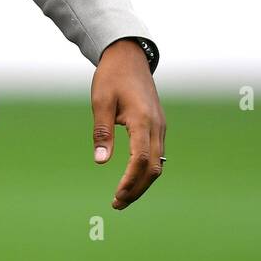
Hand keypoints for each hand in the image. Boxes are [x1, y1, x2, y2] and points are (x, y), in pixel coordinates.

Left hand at [92, 39, 165, 208]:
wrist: (128, 57)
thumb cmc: (111, 77)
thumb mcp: (100, 102)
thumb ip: (101, 132)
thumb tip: (100, 161)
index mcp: (142, 120)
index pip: (141, 160)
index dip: (130, 181)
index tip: (117, 195)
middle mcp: (157, 126)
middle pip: (153, 168)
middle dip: (137, 189)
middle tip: (117, 204)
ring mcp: (160, 126)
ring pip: (157, 163)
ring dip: (142, 182)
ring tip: (123, 196)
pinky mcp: (158, 126)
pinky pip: (156, 153)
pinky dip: (146, 170)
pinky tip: (132, 178)